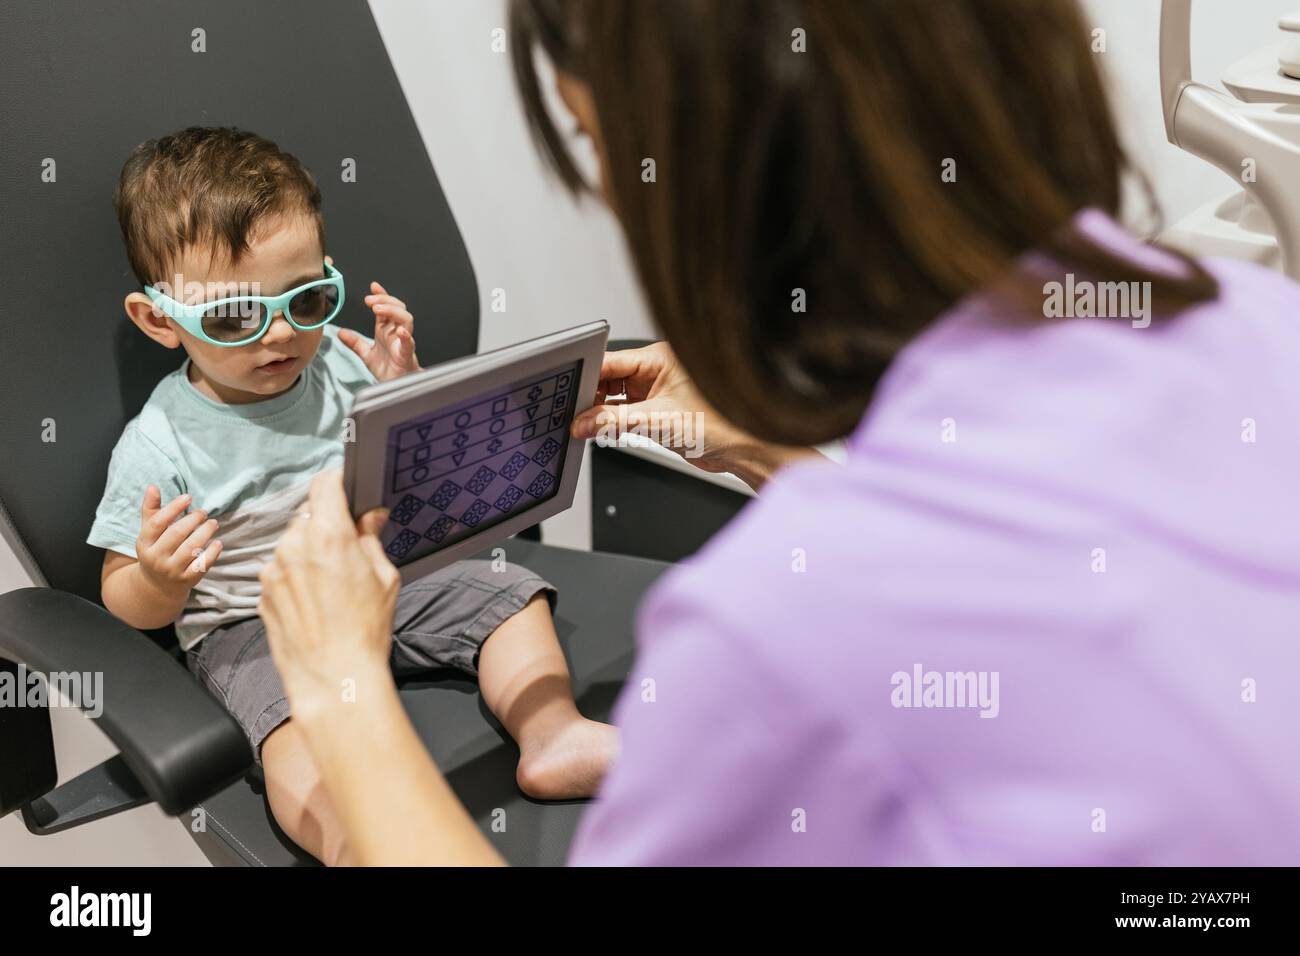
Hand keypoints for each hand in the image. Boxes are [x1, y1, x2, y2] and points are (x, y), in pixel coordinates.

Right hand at [135, 486, 221, 591]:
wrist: (157, 586)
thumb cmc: (156, 550)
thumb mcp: (149, 533)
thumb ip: (151, 510)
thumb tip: (153, 486)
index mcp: (144, 543)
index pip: (157, 523)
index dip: (173, 507)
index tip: (188, 497)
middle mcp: (156, 558)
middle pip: (176, 534)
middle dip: (193, 519)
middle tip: (203, 512)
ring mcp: (171, 570)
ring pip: (191, 548)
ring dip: (205, 532)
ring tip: (213, 523)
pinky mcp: (187, 580)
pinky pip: (202, 565)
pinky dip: (212, 552)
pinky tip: (218, 542)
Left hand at [257, 471, 399, 708]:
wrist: (334, 676)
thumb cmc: (365, 629)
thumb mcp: (384, 577)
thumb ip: (371, 539)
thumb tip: (371, 516)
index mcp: (331, 534)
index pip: (325, 484)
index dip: (336, 482)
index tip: (344, 487)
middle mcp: (295, 544)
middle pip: (308, 515)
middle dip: (326, 525)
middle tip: (346, 550)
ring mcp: (273, 568)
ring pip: (292, 543)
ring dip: (308, 551)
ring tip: (329, 584)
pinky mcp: (262, 591)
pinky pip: (280, 570)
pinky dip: (294, 576)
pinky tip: (313, 602)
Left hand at [338, 282, 419, 381]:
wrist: (397, 388)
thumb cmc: (389, 370)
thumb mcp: (366, 354)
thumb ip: (354, 342)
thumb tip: (340, 332)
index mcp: (386, 331)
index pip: (386, 307)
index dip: (381, 295)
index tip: (373, 286)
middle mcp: (396, 333)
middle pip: (398, 308)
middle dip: (385, 300)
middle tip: (370, 300)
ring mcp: (403, 342)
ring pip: (406, 319)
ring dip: (393, 311)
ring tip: (378, 309)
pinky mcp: (406, 355)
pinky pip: (409, 343)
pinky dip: (406, 336)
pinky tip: (400, 331)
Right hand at [570, 341, 754, 474]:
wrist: (743, 449)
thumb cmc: (721, 424)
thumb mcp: (657, 421)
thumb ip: (613, 421)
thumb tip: (583, 422)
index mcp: (660, 358)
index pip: (612, 361)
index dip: (588, 376)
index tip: (569, 391)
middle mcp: (657, 372)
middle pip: (610, 378)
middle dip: (591, 396)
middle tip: (572, 412)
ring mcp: (657, 392)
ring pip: (616, 397)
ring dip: (601, 411)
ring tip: (584, 424)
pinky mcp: (658, 411)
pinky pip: (626, 412)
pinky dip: (612, 421)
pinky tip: (601, 430)